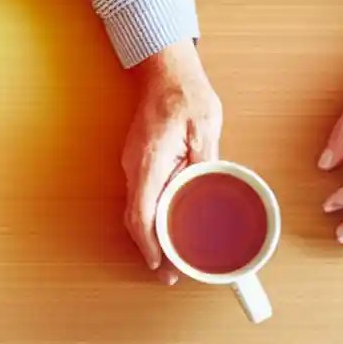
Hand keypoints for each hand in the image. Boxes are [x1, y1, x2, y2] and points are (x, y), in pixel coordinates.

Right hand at [124, 40, 221, 283]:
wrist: (164, 69)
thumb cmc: (185, 94)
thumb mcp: (205, 127)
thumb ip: (206, 161)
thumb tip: (209, 192)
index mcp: (149, 161)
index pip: (142, 213)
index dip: (149, 245)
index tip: (160, 266)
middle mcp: (134, 167)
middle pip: (135, 219)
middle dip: (150, 249)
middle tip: (169, 273)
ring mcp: (133, 165)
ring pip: (136, 210)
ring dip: (150, 235)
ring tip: (170, 257)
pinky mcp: (139, 162)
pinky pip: (141, 197)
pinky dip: (150, 218)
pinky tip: (167, 226)